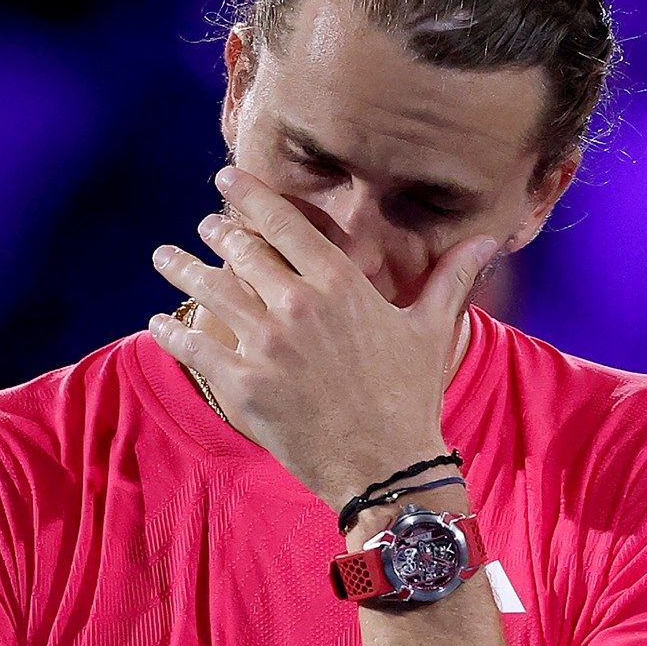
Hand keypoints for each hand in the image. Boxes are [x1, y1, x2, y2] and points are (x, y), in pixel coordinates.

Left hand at [148, 166, 497, 510]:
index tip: (227, 181)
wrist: (386, 465)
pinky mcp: (241, 386)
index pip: (284, 223)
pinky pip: (194, 347)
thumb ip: (450, 277)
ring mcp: (265, 346)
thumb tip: (488, 241)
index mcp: (341, 284)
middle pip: (241, 251)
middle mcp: (297, 306)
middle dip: (216, 231)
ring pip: (210, 291)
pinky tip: (158, 322)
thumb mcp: (432, 329)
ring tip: (165, 257)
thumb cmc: (411, 395)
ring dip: (182, 269)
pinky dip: (170, 331)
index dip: (250, 196)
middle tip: (203, 224)